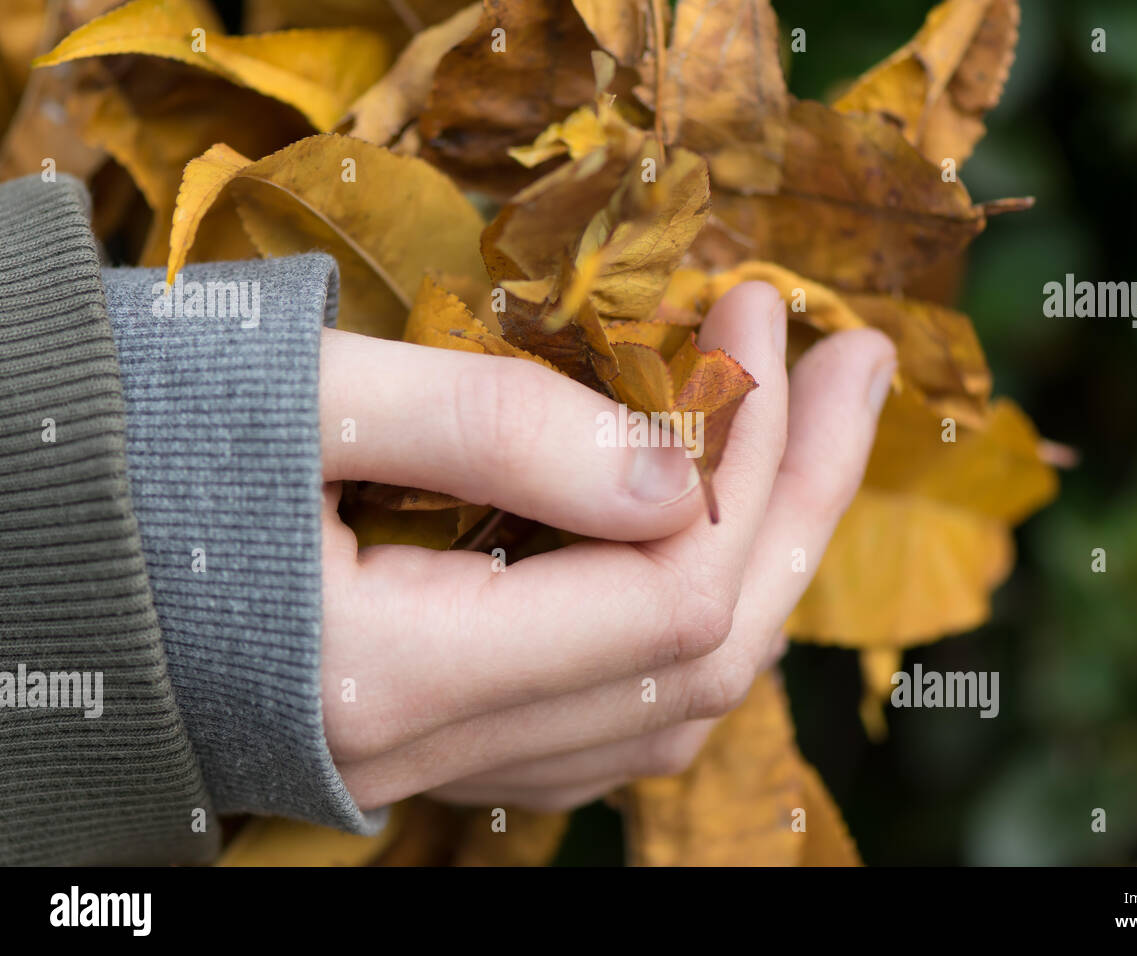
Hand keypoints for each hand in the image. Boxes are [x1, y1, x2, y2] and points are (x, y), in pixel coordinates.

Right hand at [316, 282, 895, 811]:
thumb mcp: (304, 391)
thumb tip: (677, 471)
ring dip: (756, 567)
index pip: (666, 587)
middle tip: (852, 367)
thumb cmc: (130, 441)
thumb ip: (490, 427)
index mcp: (393, 669)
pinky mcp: (429, 744)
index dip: (746, 450)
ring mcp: (430, 763)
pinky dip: (681, 629)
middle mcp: (427, 747)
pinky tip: (702, 542)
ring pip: (669, 705)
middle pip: (699, 657)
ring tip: (802, 443)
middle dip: (797, 499)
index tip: (751, 311)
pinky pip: (609, 722)